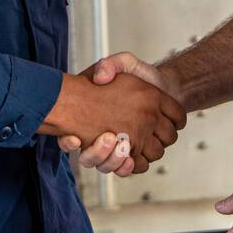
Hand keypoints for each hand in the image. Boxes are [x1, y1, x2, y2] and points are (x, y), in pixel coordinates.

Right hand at [59, 52, 176, 175]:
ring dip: (114, 160)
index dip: (67, 142)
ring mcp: (117, 147)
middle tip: (109, 138)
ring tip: (123, 146)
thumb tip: (100, 77)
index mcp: (89, 114)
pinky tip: (131, 158)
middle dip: (96, 153)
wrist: (166, 86)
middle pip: (88, 157)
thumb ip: (111, 65)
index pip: (68, 137)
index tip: (75, 139)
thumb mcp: (124, 63)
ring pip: (107, 165)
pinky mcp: (135, 153)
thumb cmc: (141, 76)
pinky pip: (127, 169)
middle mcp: (99, 135)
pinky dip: (128, 166)